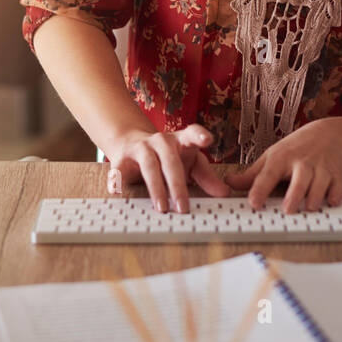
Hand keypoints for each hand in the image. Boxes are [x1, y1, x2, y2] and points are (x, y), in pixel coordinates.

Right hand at [106, 124, 231, 212]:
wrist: (132, 143)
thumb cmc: (168, 158)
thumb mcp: (189, 164)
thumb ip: (206, 178)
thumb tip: (224, 193)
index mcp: (180, 141)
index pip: (192, 133)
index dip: (199, 135)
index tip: (207, 140)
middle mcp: (160, 141)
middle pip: (170, 161)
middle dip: (177, 185)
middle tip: (183, 208)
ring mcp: (140, 148)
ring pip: (149, 166)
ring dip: (155, 188)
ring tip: (161, 208)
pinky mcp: (122, 158)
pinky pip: (119, 170)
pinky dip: (117, 180)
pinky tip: (117, 191)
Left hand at [225, 118, 341, 212]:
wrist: (329, 134)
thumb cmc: (296, 148)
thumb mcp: (272, 156)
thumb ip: (252, 174)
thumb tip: (228, 183)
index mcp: (281, 159)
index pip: (268, 175)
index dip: (260, 189)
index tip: (253, 203)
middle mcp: (302, 163)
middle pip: (299, 181)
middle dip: (294, 195)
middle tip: (287, 210)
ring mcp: (321, 168)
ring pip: (319, 186)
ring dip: (314, 199)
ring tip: (308, 207)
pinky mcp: (338, 174)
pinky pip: (338, 188)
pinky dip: (335, 196)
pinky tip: (331, 201)